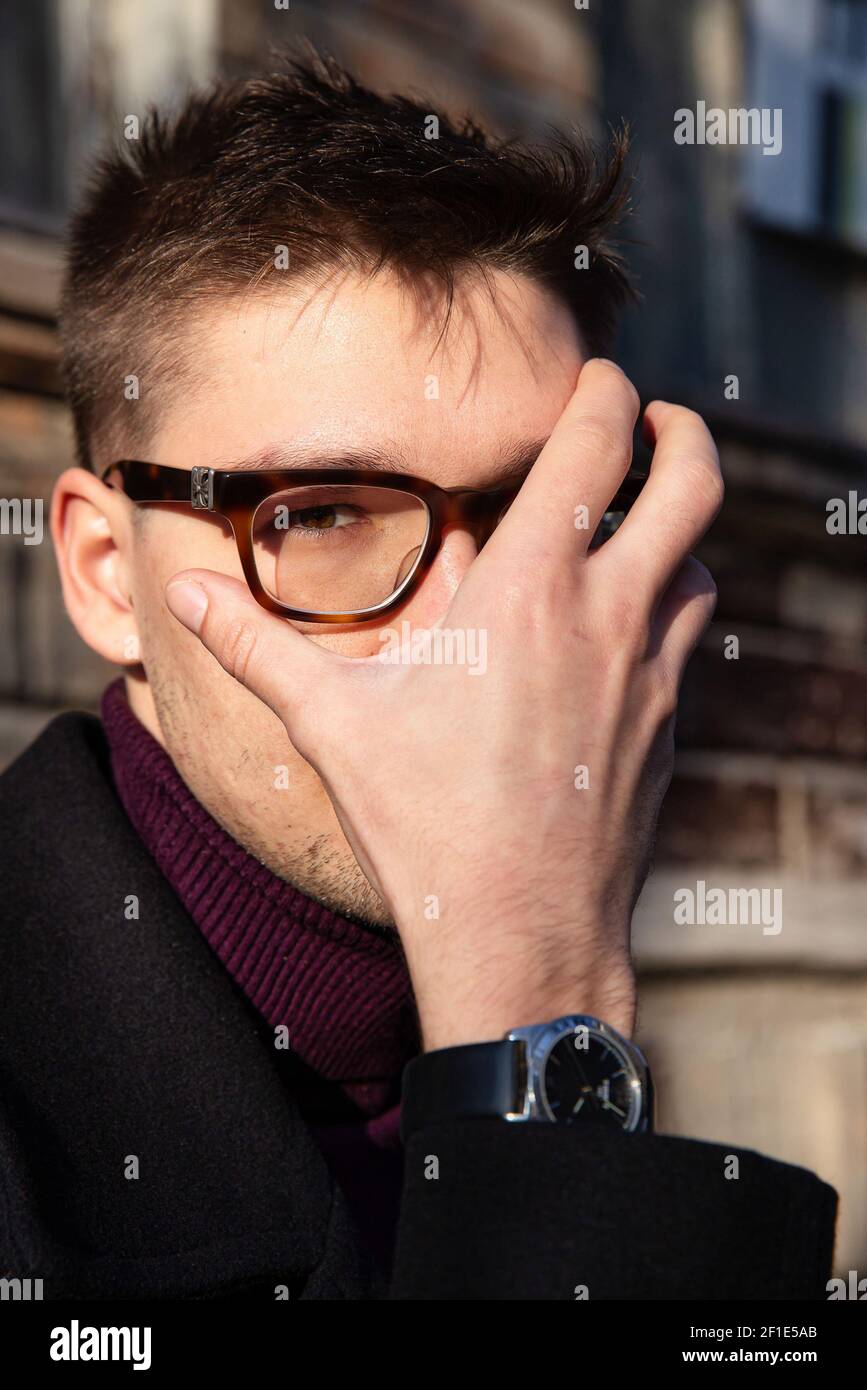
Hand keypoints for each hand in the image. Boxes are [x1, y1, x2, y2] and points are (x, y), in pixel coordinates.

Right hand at [165, 361, 721, 1048]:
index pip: (594, 447)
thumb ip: (258, 645)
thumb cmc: (425, 826)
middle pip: (693, 484)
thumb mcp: (333, 724)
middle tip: (655, 421)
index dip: (606, 391)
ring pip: (699, 566)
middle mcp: (610, 618)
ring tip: (630, 533)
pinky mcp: (668, 732)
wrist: (521, 937)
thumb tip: (189, 590)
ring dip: (675, 533)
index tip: (598, 376)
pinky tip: (617, 639)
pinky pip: (685, 645)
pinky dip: (665, 613)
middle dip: (682, 433)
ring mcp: (652, 677)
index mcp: (531, 592)